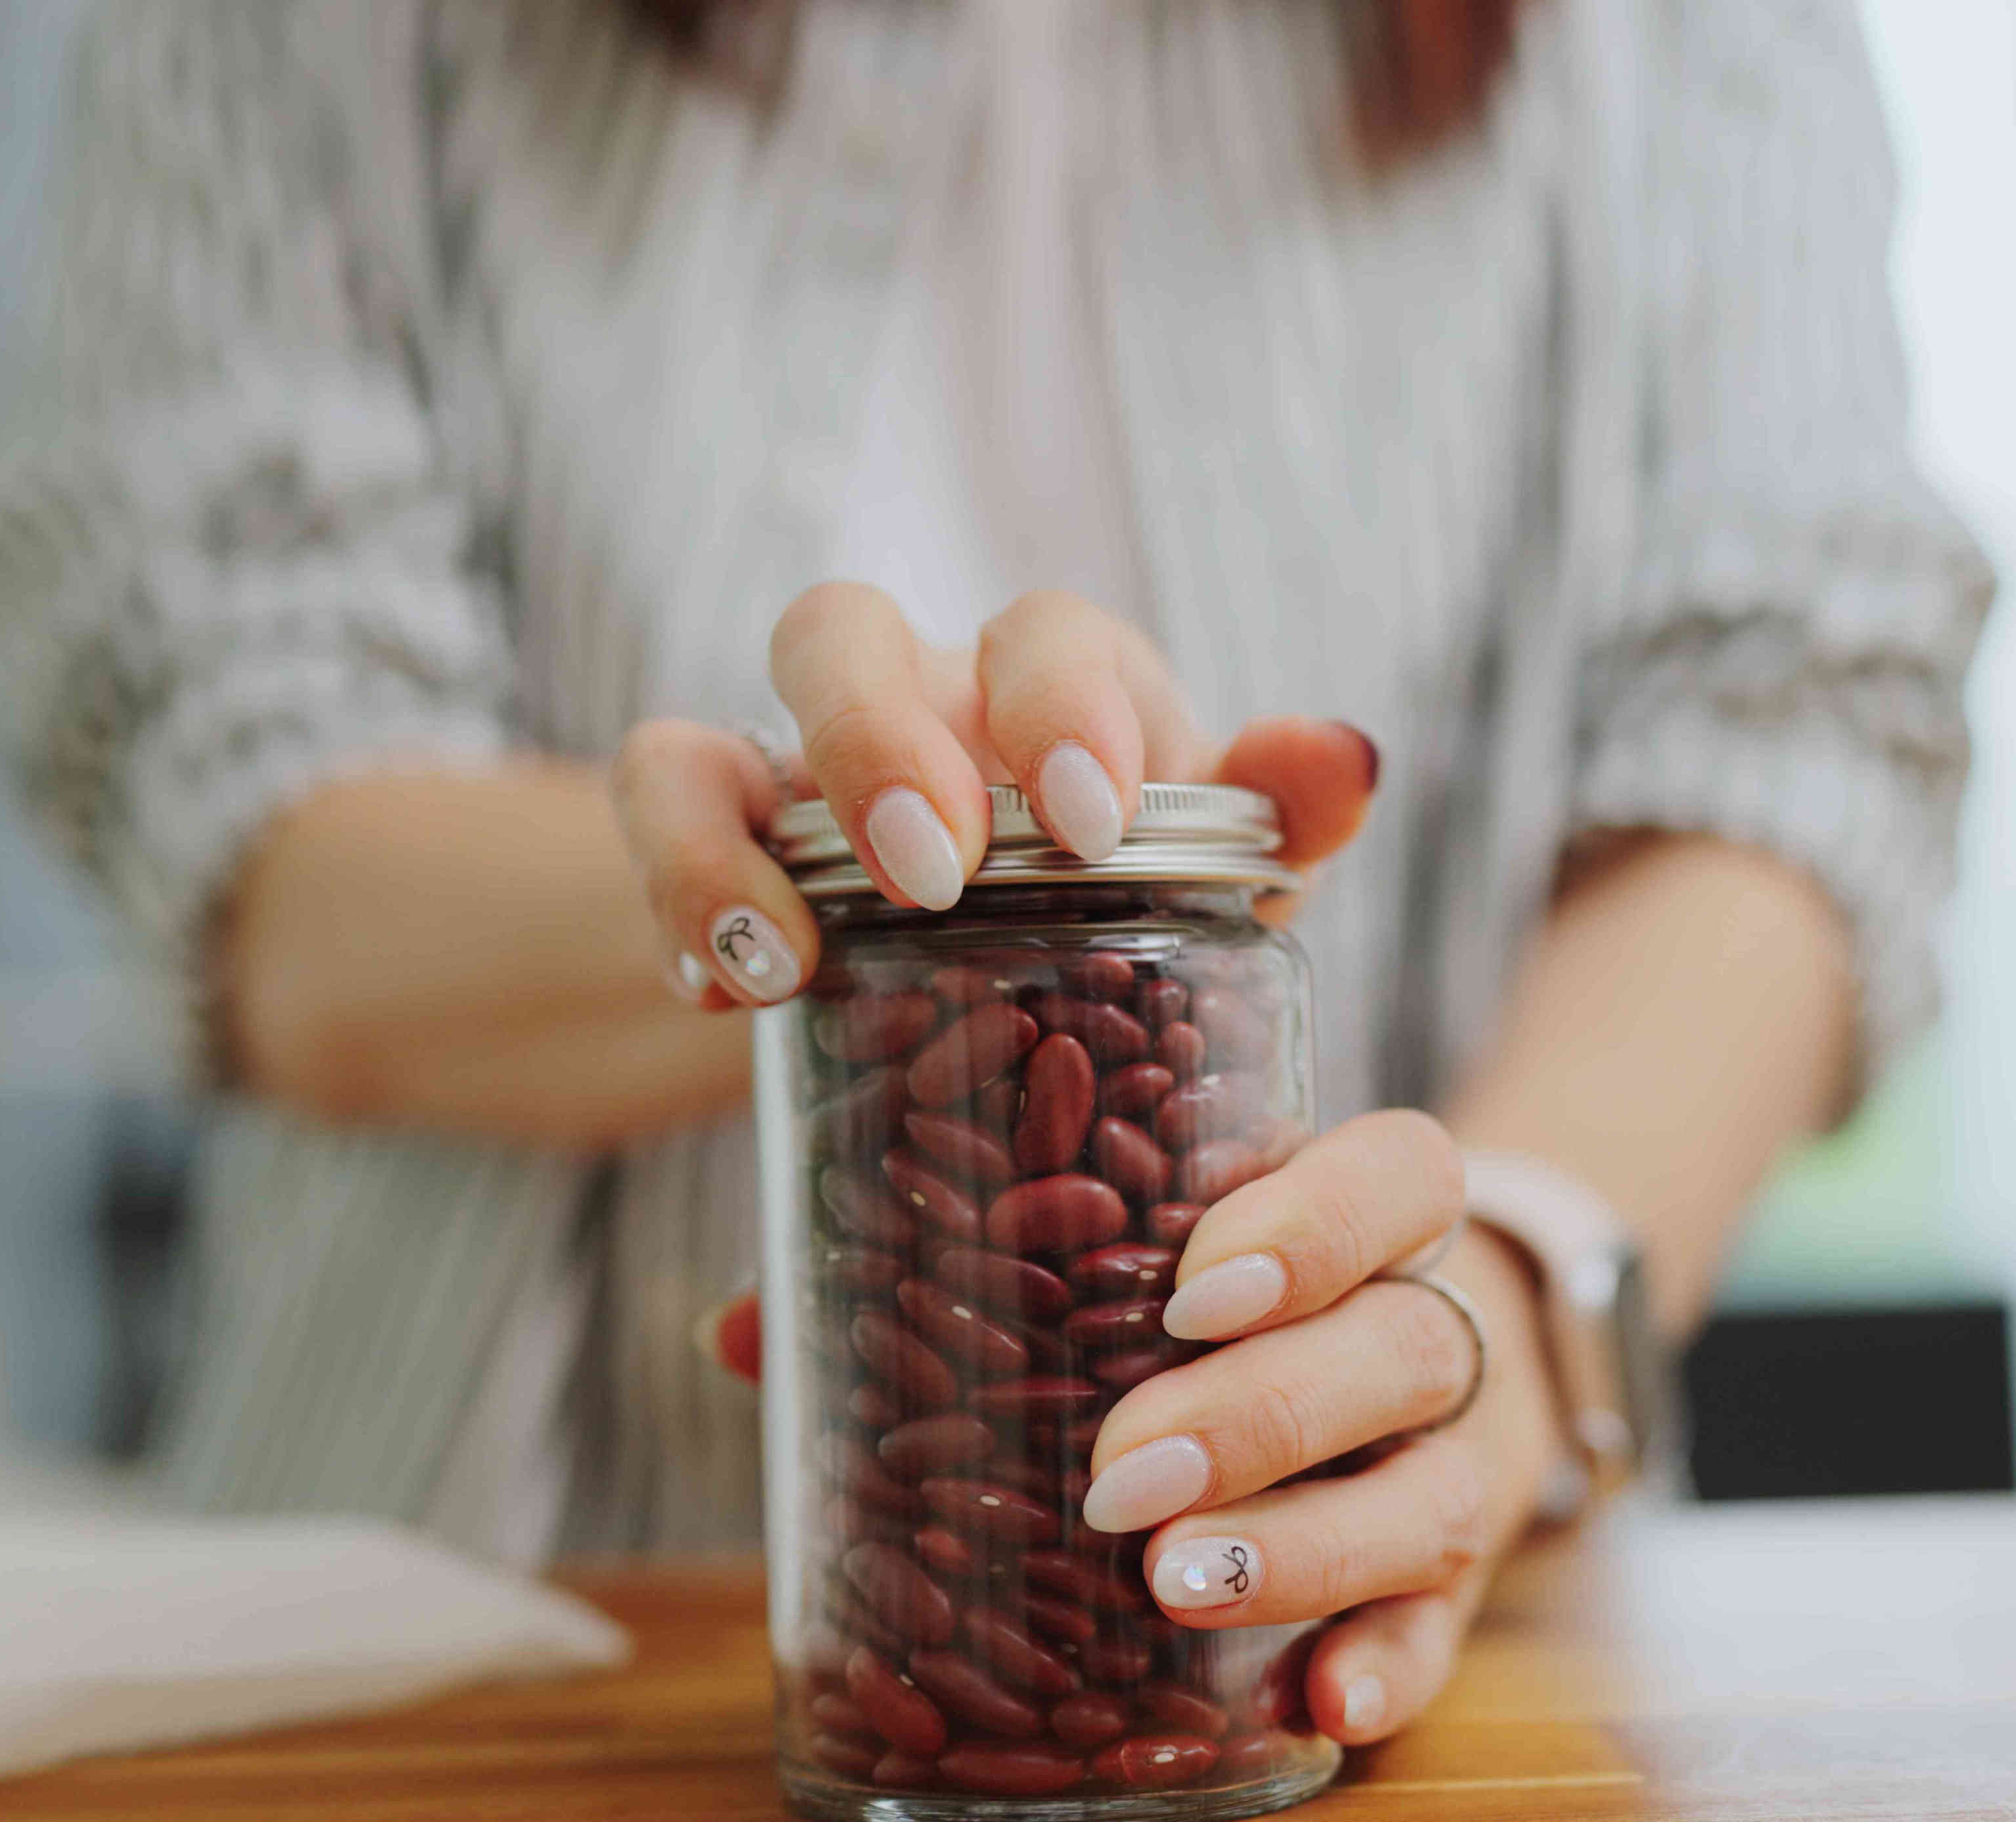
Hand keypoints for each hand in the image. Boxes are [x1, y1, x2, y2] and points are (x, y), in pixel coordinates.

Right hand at [609, 582, 1376, 1006]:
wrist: (972, 1000)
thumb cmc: (1116, 916)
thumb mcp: (1207, 891)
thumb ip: (1275, 826)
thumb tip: (1350, 761)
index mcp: (1053, 696)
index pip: (1048, 635)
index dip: (1064, 706)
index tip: (1089, 825)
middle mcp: (918, 695)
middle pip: (852, 626)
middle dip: (882, 739)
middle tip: (934, 872)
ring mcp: (800, 751)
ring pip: (723, 721)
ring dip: (750, 819)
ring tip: (793, 954)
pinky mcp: (715, 820)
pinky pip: (665, 793)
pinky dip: (684, 879)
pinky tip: (725, 990)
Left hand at [699, 1109, 1566, 1745]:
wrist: (1426, 1347)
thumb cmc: (1215, 1293)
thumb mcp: (1136, 1249)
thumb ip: (953, 1270)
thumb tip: (738, 1330)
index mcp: (1363, 1212)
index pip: (1396, 1174)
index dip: (1315, 1221)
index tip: (1194, 1285)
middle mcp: (1430, 1327)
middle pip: (1402, 1341)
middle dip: (1261, 1408)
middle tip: (1122, 1471)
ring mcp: (1456, 1459)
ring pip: (1429, 1493)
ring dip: (1307, 1545)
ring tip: (1178, 1584)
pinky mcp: (1455, 1580)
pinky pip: (1447, 1630)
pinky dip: (1388, 1666)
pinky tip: (1317, 1703)